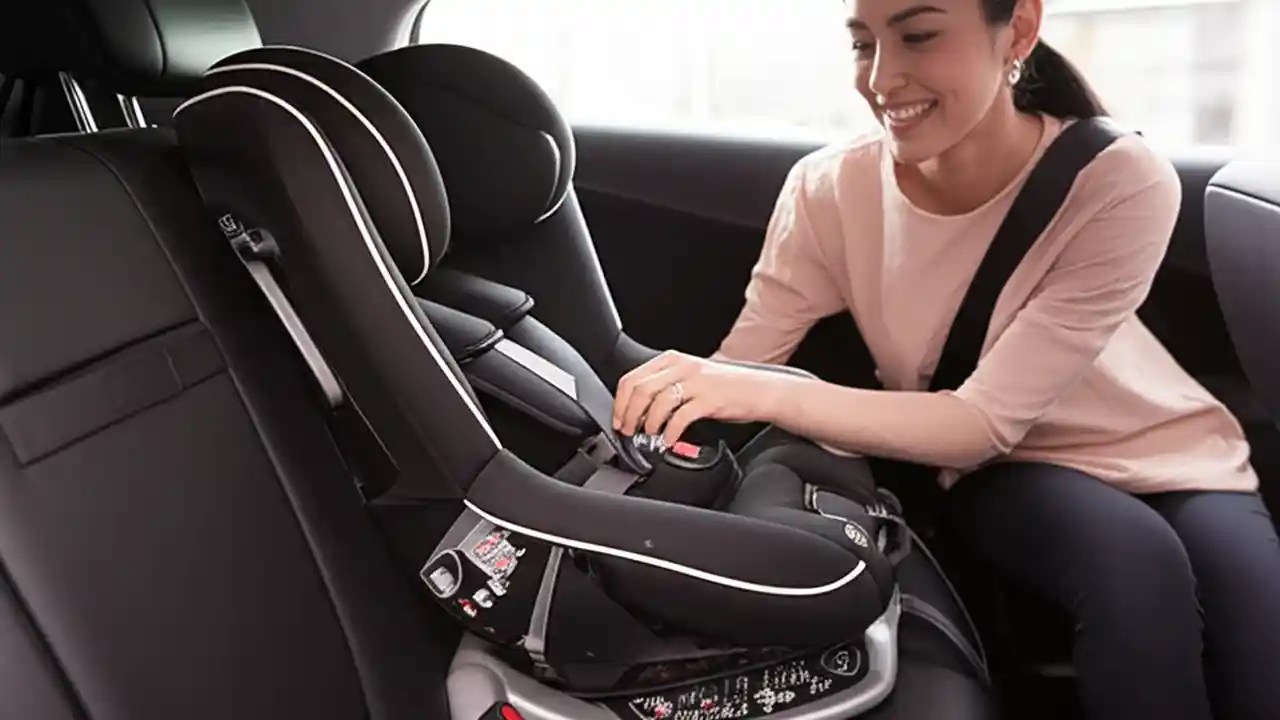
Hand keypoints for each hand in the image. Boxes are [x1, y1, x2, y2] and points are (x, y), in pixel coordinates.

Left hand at [612, 350, 785, 445]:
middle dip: (628, 414)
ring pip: (657, 402)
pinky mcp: (710, 399)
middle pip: (640, 389)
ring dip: (647, 424)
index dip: (620, 402)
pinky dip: (669, 431)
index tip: (618, 419)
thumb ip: (667, 386)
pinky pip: (680, 417)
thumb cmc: (727, 387)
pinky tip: (668, 440)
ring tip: (648, 435)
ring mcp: (697, 382)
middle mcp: (682, 367)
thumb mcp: (692, 377)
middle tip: (627, 430)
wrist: (762, 390)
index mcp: (673, 360)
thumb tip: (638, 410)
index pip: (633, 377)